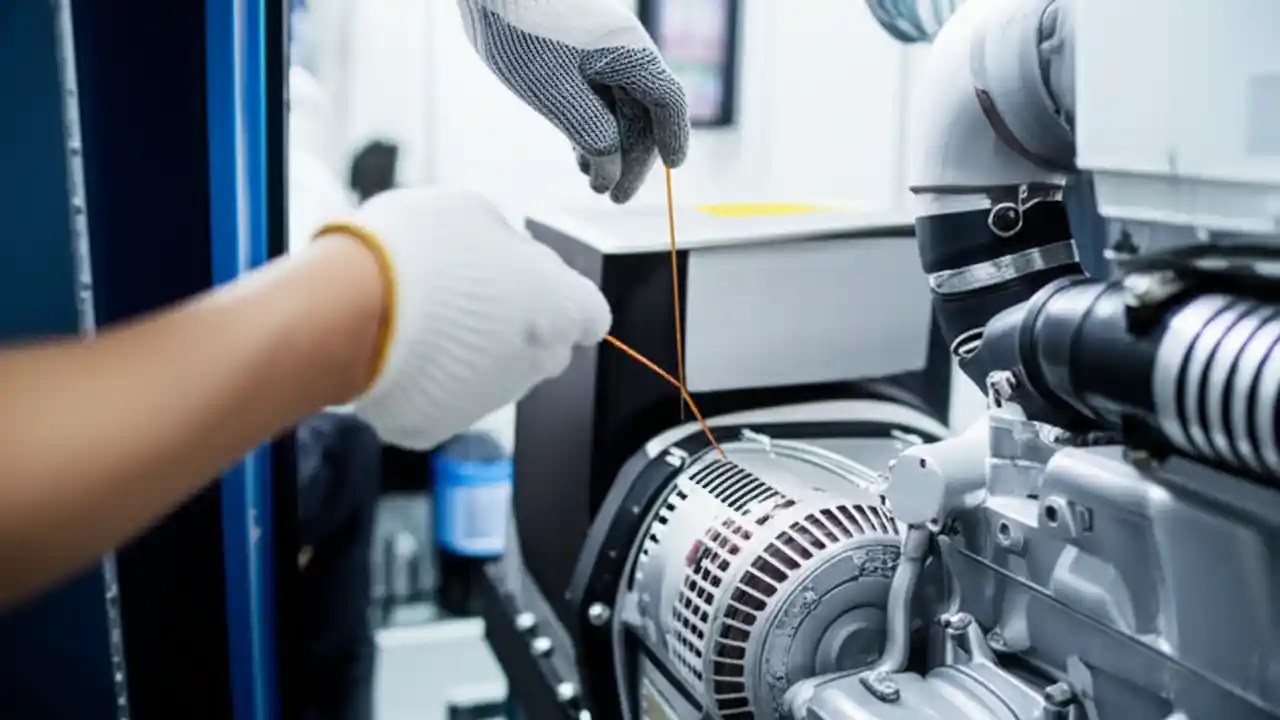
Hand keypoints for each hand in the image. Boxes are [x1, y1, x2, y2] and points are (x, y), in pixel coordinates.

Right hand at [319, 187, 611, 449]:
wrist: (353, 310)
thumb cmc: (419, 252)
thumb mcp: (475, 213)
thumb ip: (507, 241)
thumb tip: (507, 251)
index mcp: (559, 308)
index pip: (590, 314)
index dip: (564, 299)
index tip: (539, 288)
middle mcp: (535, 362)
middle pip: (544, 348)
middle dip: (519, 325)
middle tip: (472, 296)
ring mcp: (489, 400)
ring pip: (494, 374)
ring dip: (471, 350)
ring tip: (422, 316)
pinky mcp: (440, 426)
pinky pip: (442, 398)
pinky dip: (427, 378)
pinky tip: (398, 348)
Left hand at [458, 0, 690, 202]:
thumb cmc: (519, 32)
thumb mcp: (556, 94)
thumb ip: (591, 136)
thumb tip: (610, 176)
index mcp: (630, 51)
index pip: (668, 100)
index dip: (674, 136)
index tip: (674, 168)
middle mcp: (622, 48)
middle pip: (643, 110)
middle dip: (631, 156)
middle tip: (613, 196)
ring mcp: (600, 49)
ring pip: (619, 106)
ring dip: (610, 146)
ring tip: (591, 179)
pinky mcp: (577, 52)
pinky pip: (598, 95)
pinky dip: (593, 126)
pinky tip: (578, 153)